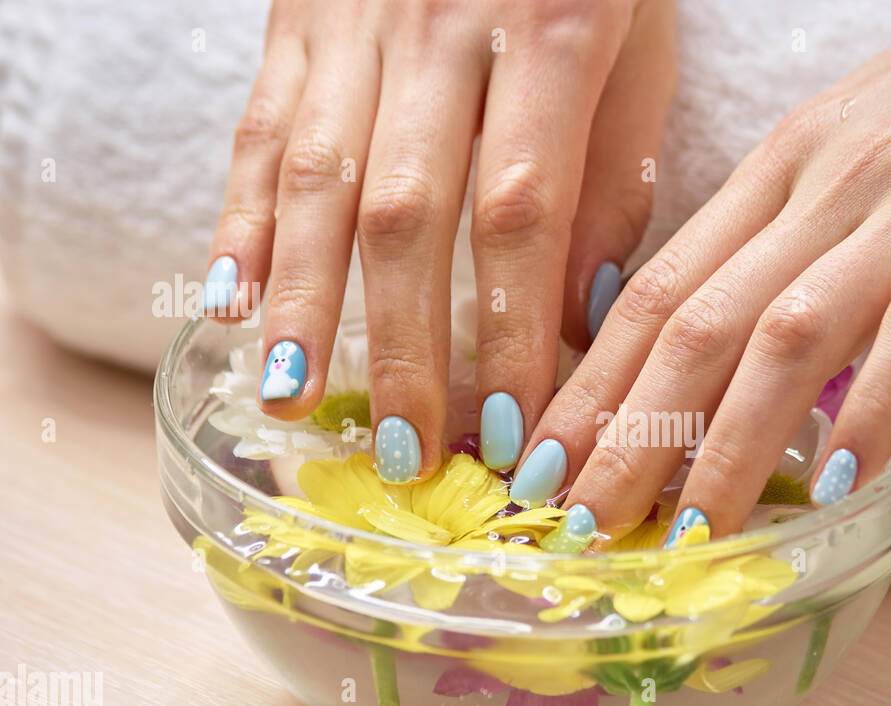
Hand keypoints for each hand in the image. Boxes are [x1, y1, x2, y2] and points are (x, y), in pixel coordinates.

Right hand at [201, 0, 675, 482]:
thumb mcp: (638, 48)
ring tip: (291, 399)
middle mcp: (441, 25)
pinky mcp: (295, 19)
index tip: (512, 430)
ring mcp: (355, 21)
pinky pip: (259, 126)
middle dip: (403, 345)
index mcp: (553, 30)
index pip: (522, 214)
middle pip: (408, 213)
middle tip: (407, 449)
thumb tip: (586, 321)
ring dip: (300, 300)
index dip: (512, 330)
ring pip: (314, 177)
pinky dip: (238, 218)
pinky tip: (224, 301)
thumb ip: (613, 178)